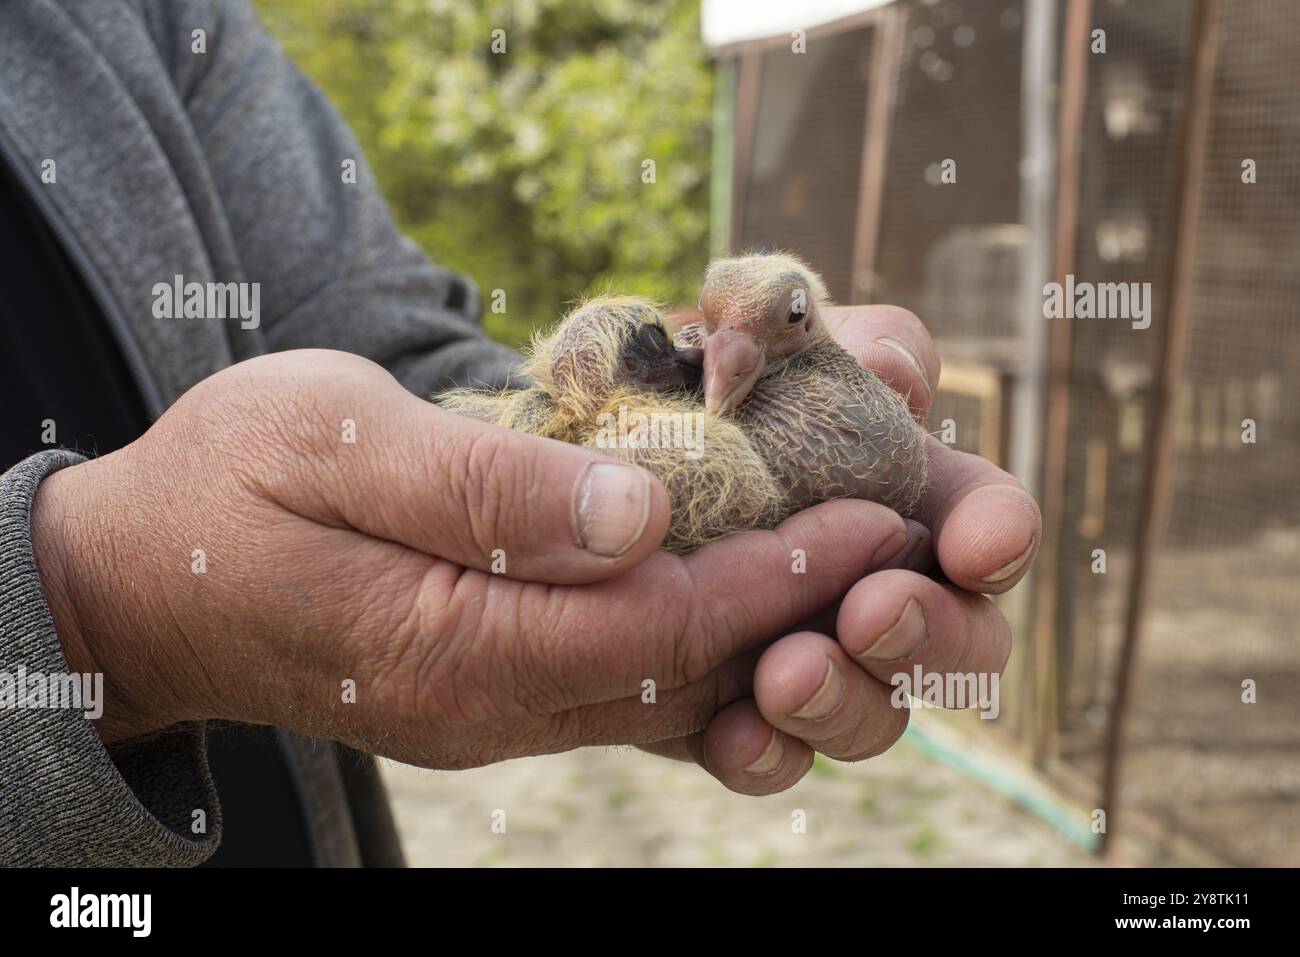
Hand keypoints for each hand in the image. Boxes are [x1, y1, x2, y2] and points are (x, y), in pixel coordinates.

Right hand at [30, 349, 919, 766]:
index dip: (778, 574)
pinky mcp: (496, 690)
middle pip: (689, 674)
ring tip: (865, 558)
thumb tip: (641, 517)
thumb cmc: (232, 484)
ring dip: (775, 629)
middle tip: (913, 542)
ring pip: (671, 689)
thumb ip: (483, 487)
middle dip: (810, 611)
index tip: (876, 516)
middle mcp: (491, 705)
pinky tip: (759, 580)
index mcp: (454, 650)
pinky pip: (630, 679)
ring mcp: (496, 711)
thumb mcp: (333, 444)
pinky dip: (708, 631)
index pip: (660, 627)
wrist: (152, 573)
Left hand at [642, 305, 1041, 792]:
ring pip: (874, 711)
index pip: (984, 515)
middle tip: (871, 614)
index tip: (979, 547)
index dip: (999, 534)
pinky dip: (765, 753)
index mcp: (895, 481)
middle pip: (959, 636)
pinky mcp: (731, 702)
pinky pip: (771, 753)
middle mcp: (869, 575)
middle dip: (932, 635)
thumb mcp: (723, 319)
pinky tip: (735, 734)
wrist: (577, 438)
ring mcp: (807, 646)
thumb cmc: (673, 364)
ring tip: (785, 676)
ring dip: (848, 702)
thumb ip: (804, 316)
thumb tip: (897, 377)